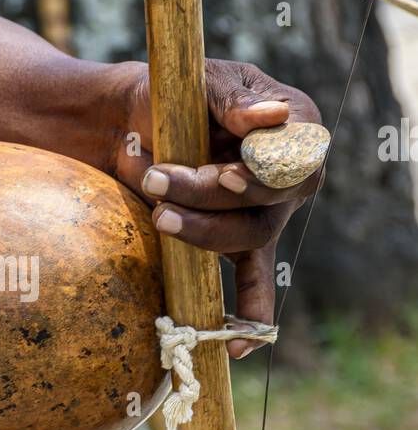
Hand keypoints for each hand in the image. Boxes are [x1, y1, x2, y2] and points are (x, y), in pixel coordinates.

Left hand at [117, 59, 322, 355]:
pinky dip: (249, 314)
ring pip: (248, 238)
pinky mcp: (238, 243)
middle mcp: (290, 175)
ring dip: (201, 232)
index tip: (224, 176)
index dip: (263, 174)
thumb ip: (231, 100)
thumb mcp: (201, 81)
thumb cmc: (174, 91)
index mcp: (295, 126)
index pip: (294, 158)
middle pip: (265, 202)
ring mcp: (267, 214)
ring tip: (160, 216)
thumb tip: (268, 116)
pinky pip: (253, 284)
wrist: (133, 121)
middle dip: (209, 197)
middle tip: (158, 180)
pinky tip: (238, 347)